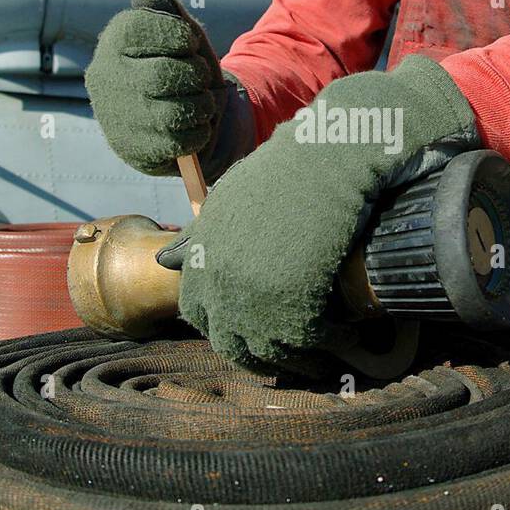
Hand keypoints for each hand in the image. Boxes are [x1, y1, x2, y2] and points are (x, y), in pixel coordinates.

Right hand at [85, 0, 227, 177]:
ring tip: (202, 103)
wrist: (189, 121)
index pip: (143, 28)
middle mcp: (105, 76)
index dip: (180, 37)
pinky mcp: (131, 149)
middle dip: (196, 76)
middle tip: (200, 78)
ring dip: (202, 106)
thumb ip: (168, 11)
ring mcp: (115, 115)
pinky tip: (195, 126)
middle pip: (162, 75)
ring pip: (173, 112)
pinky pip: (178, 142)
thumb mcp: (182, 37)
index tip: (190, 45)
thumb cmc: (185, 70)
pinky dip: (199, 133)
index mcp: (114, 41)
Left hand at [158, 56, 479, 372]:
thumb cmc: (293, 167)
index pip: (197, 310)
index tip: (256, 326)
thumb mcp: (233, 196)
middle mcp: (220, 274)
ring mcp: (253, 290)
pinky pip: (306, 343)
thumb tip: (163, 260)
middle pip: (228, 340)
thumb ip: (201, 233)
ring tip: (323, 350)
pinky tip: (346, 336)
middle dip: (258, 352)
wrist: (337, 152)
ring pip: (266, 350)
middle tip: (291, 350)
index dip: (227, 324)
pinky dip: (330, 345)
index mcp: (204, 249)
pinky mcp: (291, 300)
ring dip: (296, 358)